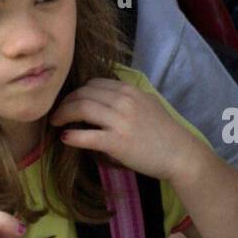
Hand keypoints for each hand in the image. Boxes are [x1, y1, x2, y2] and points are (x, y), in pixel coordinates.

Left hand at [50, 78, 206, 183]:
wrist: (180, 154)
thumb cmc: (165, 132)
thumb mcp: (148, 104)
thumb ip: (128, 98)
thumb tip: (105, 98)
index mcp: (130, 90)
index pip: (94, 83)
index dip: (77, 91)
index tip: (71, 101)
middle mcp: (124, 101)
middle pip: (83, 93)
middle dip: (66, 102)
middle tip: (58, 112)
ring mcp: (120, 121)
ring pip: (81, 109)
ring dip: (63, 115)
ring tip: (56, 123)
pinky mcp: (117, 142)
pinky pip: (86, 136)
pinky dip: (72, 136)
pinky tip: (65, 139)